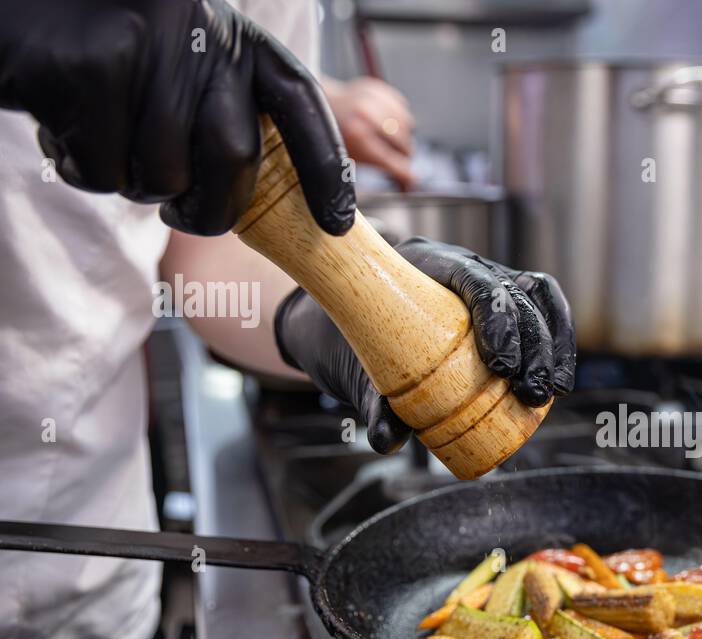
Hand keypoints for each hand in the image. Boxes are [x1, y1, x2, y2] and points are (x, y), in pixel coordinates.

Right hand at [0, 0, 354, 235]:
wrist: (17, 6)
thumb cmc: (105, 47)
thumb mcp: (181, 64)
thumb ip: (222, 111)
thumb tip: (275, 204)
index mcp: (233, 38)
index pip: (299, 102)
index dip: (327, 167)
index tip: (339, 224)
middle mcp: (198, 33)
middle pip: (233, 156)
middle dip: (210, 207)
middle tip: (182, 214)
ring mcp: (141, 45)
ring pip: (164, 174)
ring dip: (132, 182)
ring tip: (103, 139)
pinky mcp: (84, 68)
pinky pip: (102, 170)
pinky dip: (81, 169)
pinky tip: (63, 126)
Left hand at [274, 238, 575, 453]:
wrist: (350, 317)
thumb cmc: (354, 333)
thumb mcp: (356, 364)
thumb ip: (374, 403)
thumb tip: (389, 440)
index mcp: (429, 265)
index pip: (476, 279)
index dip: (497, 318)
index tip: (499, 365)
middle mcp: (467, 269)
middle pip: (517, 293)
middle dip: (533, 345)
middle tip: (530, 392)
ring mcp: (491, 284)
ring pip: (538, 300)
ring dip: (553, 347)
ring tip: (548, 393)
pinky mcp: (505, 309)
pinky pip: (542, 315)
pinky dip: (557, 346)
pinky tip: (559, 382)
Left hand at [323, 77, 414, 190]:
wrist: (311, 106)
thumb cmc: (331, 137)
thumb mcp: (348, 159)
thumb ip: (379, 167)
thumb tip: (409, 179)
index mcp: (359, 138)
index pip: (395, 162)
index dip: (406, 174)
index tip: (411, 179)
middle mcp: (367, 116)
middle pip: (404, 142)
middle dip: (405, 154)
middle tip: (401, 160)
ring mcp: (372, 98)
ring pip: (407, 122)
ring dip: (404, 134)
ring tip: (393, 140)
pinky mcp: (375, 87)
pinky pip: (401, 106)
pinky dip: (398, 116)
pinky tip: (387, 121)